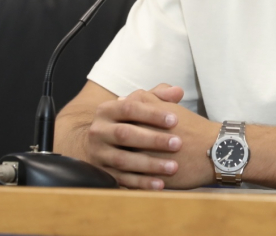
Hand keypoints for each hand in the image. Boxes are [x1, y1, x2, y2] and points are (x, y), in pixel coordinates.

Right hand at [83, 83, 215, 189]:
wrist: (99, 144)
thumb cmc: (129, 120)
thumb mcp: (139, 104)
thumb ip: (158, 96)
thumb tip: (178, 91)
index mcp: (107, 110)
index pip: (129, 107)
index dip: (152, 113)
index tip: (175, 120)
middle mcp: (98, 131)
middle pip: (125, 134)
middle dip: (153, 140)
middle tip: (178, 143)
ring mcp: (98, 153)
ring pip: (123, 160)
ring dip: (149, 164)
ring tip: (173, 167)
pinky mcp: (102, 173)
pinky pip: (121, 179)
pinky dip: (141, 183)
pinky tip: (160, 185)